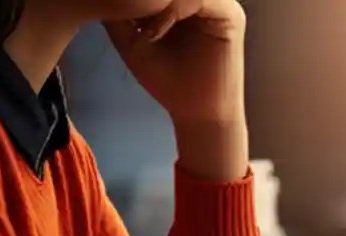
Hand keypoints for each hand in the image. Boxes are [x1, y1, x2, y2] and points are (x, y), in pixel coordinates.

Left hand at [105, 0, 249, 178]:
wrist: (198, 114)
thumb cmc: (167, 79)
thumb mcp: (132, 39)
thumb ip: (120, 11)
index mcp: (183, 0)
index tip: (116, 14)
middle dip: (143, 0)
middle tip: (126, 21)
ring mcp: (219, 3)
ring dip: (154, 4)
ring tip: (136, 29)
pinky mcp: (230, 16)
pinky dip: (170, 12)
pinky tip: (152, 34)